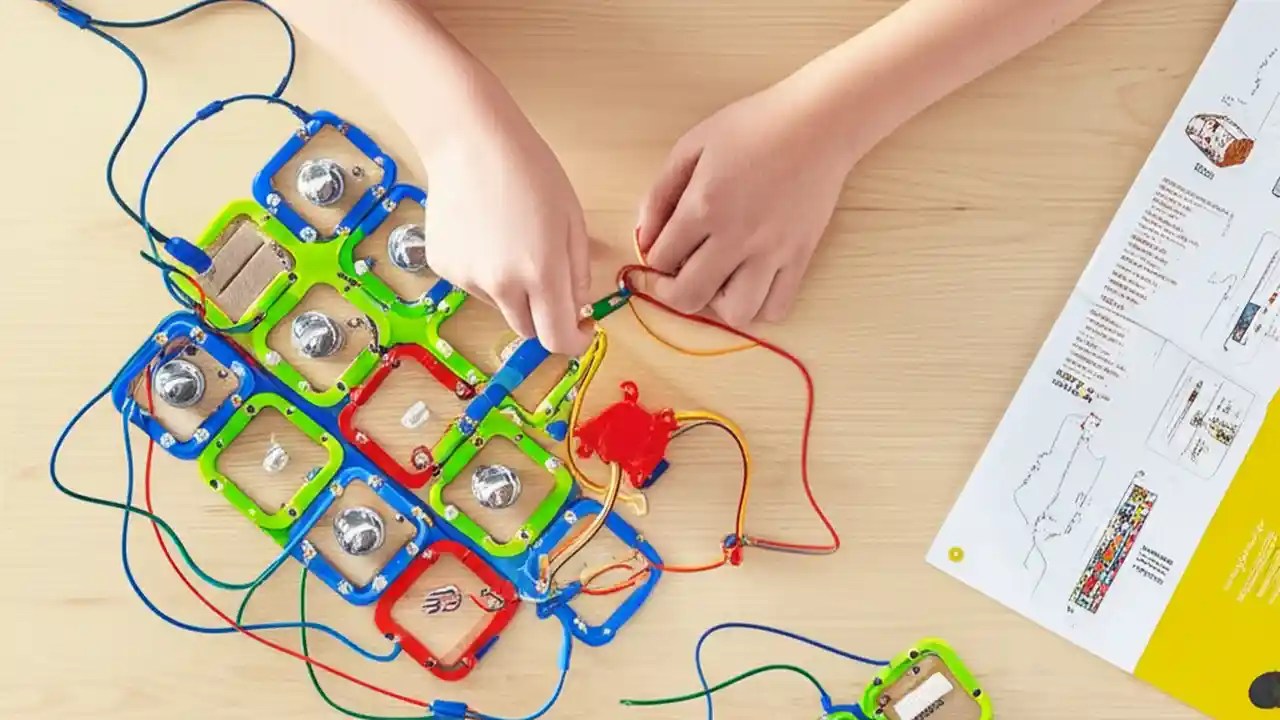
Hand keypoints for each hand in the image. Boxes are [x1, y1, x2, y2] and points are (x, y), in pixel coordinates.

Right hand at [420, 81, 592, 355]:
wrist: (469, 141)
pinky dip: (486, 271)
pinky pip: (474, 284)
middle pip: (528, 330)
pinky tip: (484, 231)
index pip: (557, 339)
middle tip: (550, 283)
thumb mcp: (572, 219)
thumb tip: (576, 307)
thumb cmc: (531, 172)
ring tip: (511, 240)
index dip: (574, 341)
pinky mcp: (444, 267)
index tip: (582, 329)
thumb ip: (578, 271)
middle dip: (545, 317)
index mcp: (541, 273)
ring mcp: (467, 279)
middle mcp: (501, 285)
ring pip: (500, 305)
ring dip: (514, 290)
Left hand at [636, 75, 862, 327]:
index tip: (659, 252)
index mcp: (704, 206)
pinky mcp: (800, 256)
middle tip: (675, 278)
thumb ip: (660, 192)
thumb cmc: (754, 126)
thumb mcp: (693, 146)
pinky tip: (751, 282)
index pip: (661, 259)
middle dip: (671, 294)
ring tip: (718, 280)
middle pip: (689, 296)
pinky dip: (760, 306)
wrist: (819, 123)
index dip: (652, 260)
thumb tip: (643, 236)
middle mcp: (736, 236)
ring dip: (718, 304)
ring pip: (736, 313)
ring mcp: (772, 251)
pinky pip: (777, 307)